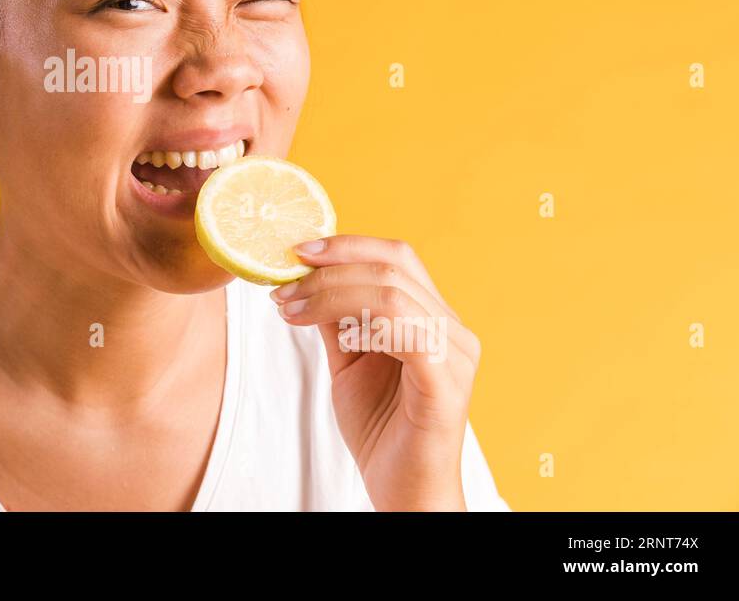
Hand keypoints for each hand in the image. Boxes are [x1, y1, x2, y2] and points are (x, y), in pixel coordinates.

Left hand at [269, 234, 479, 510]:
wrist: (404, 493)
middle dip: (331, 265)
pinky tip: (314, 325)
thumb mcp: (348, 362)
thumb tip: (304, 277)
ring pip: (392, 293)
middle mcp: (452, 329)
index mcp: (433, 318)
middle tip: (284, 278)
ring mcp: (454, 355)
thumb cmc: (382, 430)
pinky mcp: (445, 384)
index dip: (346, 245)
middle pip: (395, 265)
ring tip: (288, 307)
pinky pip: (404, 333)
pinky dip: (353, 320)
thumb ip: (337, 319)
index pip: (396, 257)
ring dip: (330, 292)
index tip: (296, 250)